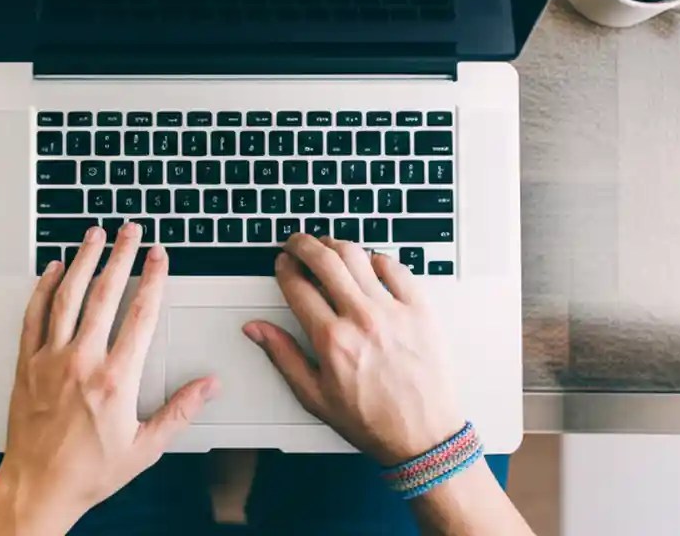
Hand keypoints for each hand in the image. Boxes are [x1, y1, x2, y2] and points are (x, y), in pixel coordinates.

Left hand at [0, 224, 218, 534]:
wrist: (38, 488)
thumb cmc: (89, 472)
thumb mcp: (146, 447)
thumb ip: (180, 411)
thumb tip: (209, 386)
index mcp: (115, 380)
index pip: (140, 315)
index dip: (153, 279)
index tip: (158, 256)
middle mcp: (82, 363)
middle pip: (105, 295)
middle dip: (120, 256)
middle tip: (129, 230)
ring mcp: (50, 360)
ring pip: (68, 297)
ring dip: (83, 261)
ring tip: (93, 235)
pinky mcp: (26, 365)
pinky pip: (33, 316)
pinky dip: (44, 289)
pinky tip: (53, 269)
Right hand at [244, 234, 464, 464]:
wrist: (423, 436)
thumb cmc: (372, 421)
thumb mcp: (315, 396)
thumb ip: (283, 356)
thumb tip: (256, 329)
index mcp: (332, 340)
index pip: (297, 286)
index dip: (284, 268)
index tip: (282, 265)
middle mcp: (362, 319)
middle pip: (325, 260)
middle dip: (303, 244)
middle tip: (297, 243)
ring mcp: (394, 311)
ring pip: (358, 256)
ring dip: (337, 244)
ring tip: (329, 246)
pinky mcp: (421, 310)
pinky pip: (397, 268)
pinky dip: (378, 259)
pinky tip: (370, 263)